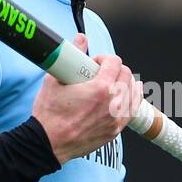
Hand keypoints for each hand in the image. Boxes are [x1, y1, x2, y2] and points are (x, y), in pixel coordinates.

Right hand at [31, 34, 141, 163]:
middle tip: (101, 72)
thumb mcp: (55, 80)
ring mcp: (116, 118)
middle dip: (115, 69)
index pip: (115, 62)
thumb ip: (71, 56)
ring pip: (133, 92)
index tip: (94, 62)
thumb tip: (81, 38)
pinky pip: (132, 110)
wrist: (48, 143)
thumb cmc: (49, 114)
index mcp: (100, 88)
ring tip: (114, 82)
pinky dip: (131, 99)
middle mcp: (113, 103)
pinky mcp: (115, 130)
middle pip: (127, 75)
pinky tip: (126, 95)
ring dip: (125, 83)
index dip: (104, 58)